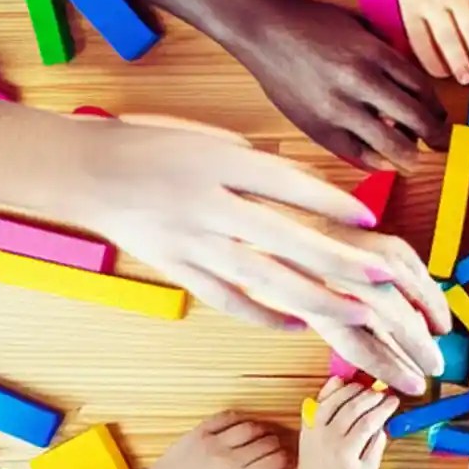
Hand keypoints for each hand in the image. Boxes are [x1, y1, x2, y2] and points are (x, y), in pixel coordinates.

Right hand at [61, 114, 448, 393]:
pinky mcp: (177, 270)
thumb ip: (263, 169)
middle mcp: (209, 207)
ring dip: (315, 298)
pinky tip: (301, 324)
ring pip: (262, 278)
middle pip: (284, 239)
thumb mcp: (213, 143)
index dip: (332, 204)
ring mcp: (192, 244)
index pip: (287, 186)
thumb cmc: (156, 148)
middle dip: (338, 261)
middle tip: (384, 277)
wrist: (85, 171)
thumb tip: (319, 193)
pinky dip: (265, 314)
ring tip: (357, 313)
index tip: (372, 220)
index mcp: (221, 167)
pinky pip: (228, 299)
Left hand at [134, 411, 288, 468]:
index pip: (278, 459)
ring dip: (262, 430)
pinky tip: (242, 428)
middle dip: (277, 446)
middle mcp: (229, 460)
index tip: (285, 462)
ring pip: (252, 426)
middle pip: (269, 441)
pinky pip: (229, 417)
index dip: (287, 459)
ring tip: (261, 437)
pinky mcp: (200, 432)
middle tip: (275, 450)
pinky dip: (241, 419)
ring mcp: (214, 443)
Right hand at [227, 0, 447, 170]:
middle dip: (435, 137)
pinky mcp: (319, 128)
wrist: (262, 30)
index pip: (423, 90)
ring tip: (415, 158)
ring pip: (391, 144)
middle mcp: (361, 81)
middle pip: (416, 119)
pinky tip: (383, 161)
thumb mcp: (359, 26)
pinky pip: (357, 154)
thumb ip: (387, 52)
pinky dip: (375, 161)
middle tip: (441, 145)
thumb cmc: (311, 24)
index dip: (437, 110)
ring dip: (410, 155)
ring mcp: (339, 108)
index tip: (441, 119)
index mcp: (375, 53)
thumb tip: (412, 84)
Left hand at [290, 379, 396, 468]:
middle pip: (352, 407)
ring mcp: (315, 432)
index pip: (369, 421)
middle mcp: (329, 438)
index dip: (384, 408)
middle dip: (370, 396)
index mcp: (346, 451)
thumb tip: (382, 425)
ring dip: (350, 390)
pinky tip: (339, 382)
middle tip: (383, 392)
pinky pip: (317, 404)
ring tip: (366, 387)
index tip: (394, 401)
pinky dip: (328, 391)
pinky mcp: (307, 429)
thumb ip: (375, 448)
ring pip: (333, 401)